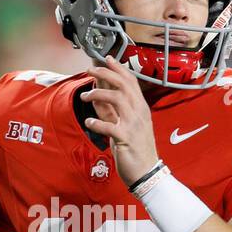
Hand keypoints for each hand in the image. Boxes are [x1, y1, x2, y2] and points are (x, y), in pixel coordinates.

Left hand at [80, 56, 159, 185]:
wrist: (147, 172)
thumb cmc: (135, 149)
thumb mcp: (123, 126)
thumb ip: (109, 111)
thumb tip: (96, 96)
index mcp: (140, 108)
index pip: (131, 81)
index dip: (119, 68)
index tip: (107, 58)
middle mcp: (139, 113)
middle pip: (123, 85)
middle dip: (106, 74)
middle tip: (90, 70)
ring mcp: (134, 125)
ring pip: (117, 99)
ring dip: (98, 94)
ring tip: (84, 97)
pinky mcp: (126, 138)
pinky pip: (110, 126)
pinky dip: (97, 122)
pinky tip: (88, 123)